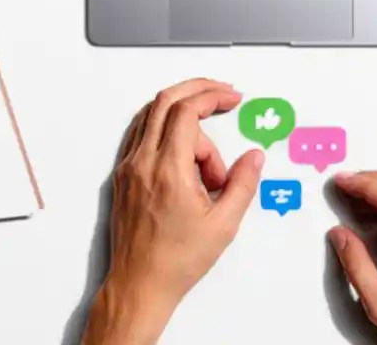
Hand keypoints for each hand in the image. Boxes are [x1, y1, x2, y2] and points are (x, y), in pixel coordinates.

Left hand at [83, 78, 264, 344]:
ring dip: (182, 117)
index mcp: (168, 170)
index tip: (232, 98)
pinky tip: (184, 151)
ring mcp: (129, 167)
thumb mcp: (223, 224)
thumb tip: (254, 156)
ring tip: (209, 153)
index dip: (212, 97)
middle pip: (165, 102)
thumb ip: (242, 184)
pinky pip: (140, 134)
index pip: (186, 112)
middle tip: (222, 96)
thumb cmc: (177, 260)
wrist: (139, 284)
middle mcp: (143, 162)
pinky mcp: (123, 176)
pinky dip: (163, 130)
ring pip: (151, 116)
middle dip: (197, 92)